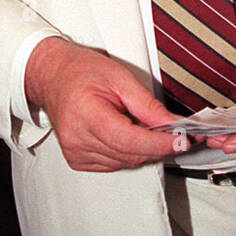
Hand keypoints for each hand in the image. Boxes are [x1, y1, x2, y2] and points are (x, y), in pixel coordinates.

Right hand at [25, 36, 188, 172]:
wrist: (53, 76)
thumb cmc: (81, 72)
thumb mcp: (120, 77)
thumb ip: (147, 105)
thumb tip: (172, 124)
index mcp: (86, 114)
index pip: (129, 140)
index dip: (159, 143)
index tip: (182, 140)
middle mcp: (77, 138)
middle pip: (130, 154)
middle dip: (158, 145)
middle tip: (178, 133)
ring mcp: (76, 152)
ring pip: (125, 162)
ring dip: (143, 149)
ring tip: (146, 127)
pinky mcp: (78, 160)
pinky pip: (114, 164)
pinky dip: (128, 153)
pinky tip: (127, 134)